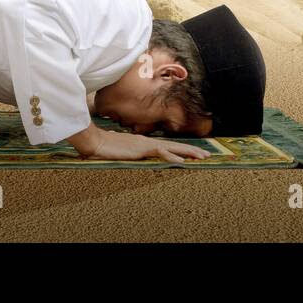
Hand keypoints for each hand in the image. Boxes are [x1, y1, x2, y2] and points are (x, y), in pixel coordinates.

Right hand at [84, 128, 208, 163]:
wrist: (95, 142)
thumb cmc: (104, 148)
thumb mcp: (120, 153)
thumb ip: (127, 155)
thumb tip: (130, 158)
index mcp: (144, 143)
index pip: (167, 146)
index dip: (181, 149)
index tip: (193, 154)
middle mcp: (147, 141)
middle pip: (174, 145)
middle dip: (192, 150)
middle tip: (207, 155)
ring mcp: (145, 144)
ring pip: (172, 147)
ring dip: (188, 152)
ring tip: (202, 157)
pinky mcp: (141, 148)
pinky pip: (160, 153)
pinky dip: (172, 156)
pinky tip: (182, 161)